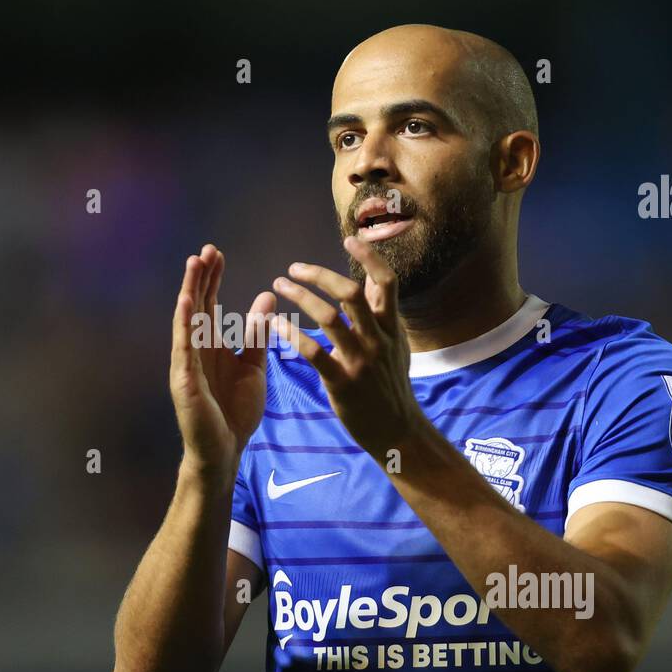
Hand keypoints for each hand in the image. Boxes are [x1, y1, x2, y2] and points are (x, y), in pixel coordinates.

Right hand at [170, 244, 276, 476]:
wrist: (226, 450)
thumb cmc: (235, 412)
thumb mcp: (253, 366)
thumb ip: (256, 334)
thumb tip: (266, 297)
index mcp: (211, 346)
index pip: (209, 305)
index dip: (212, 279)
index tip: (217, 254)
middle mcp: (195, 350)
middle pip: (195, 306)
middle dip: (199, 278)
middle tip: (206, 250)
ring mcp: (187, 364)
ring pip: (186, 321)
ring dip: (189, 292)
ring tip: (193, 265)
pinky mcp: (184, 381)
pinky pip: (183, 348)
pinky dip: (184, 325)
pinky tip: (186, 303)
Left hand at [271, 236, 426, 457]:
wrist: (398, 431)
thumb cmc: (391, 386)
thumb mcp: (396, 346)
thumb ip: (382, 315)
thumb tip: (372, 282)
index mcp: (391, 327)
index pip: (386, 281)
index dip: (369, 257)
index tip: (349, 239)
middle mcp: (378, 339)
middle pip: (350, 293)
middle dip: (319, 275)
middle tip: (293, 268)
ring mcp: (361, 361)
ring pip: (328, 317)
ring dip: (299, 297)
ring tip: (278, 286)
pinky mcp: (342, 383)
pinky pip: (313, 352)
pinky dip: (291, 333)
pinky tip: (274, 324)